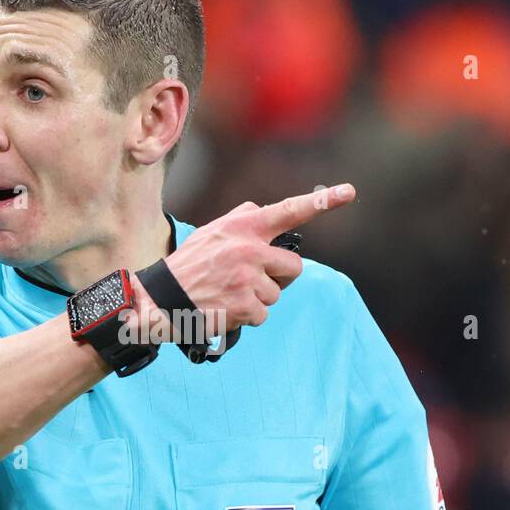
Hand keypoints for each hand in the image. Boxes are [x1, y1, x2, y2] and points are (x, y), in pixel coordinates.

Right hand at [153, 183, 356, 336]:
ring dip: (258, 299)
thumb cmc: (189, 265)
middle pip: (293, 267)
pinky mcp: (245, 305)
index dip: (322, 202)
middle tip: (252, 280)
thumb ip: (240, 220)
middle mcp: (249, 249)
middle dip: (279, 277)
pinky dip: (248, 317)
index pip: (288, 211)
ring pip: (276, 294)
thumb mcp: (211, 232)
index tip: (348, 192)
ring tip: (229, 294)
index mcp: (244, 227)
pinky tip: (226, 309)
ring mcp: (248, 278)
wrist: (161, 299)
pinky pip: (263, 315)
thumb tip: (262, 211)